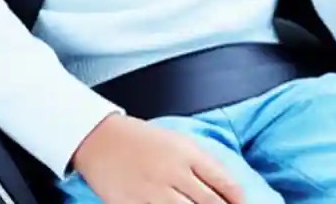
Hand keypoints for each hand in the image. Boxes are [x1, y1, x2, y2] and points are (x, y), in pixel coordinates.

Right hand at [69, 113, 244, 203]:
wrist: (99, 139)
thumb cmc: (139, 140)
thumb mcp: (175, 142)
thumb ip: (200, 163)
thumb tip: (226, 188)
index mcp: (186, 154)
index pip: (223, 181)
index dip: (236, 199)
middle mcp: (174, 173)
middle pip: (210, 203)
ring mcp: (154, 192)